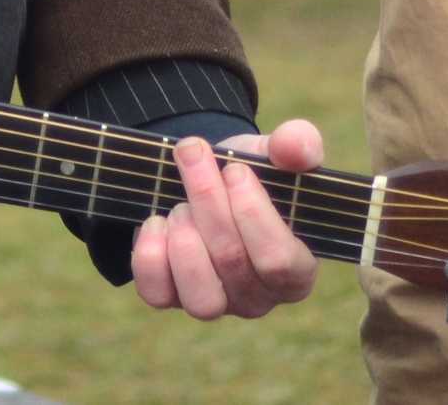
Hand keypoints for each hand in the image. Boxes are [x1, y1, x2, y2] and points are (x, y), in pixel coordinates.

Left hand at [131, 120, 324, 320]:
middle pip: (232, 262)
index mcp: (297, 270)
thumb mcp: (275, 154)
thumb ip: (297, 145)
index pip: (280, 261)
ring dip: (184, 238)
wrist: (207, 181)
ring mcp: (216, 303)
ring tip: (181, 203)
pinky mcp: (173, 298)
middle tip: (192, 153)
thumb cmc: (252, 173)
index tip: (235, 169)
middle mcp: (259, 298)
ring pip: (200, 297)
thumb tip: (293, 146)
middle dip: (207, 199)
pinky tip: (156, 221)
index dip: (252, 213)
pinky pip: (158, 294)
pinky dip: (151, 256)